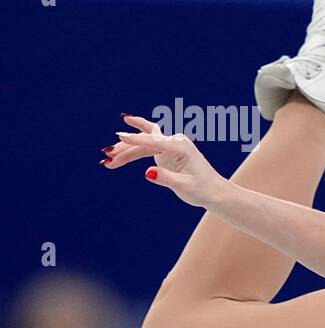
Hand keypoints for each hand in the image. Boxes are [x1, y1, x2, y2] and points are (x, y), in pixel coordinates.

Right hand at [104, 114, 228, 207]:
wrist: (214, 192)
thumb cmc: (203, 189)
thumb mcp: (185, 187)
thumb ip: (166, 179)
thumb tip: (147, 173)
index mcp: (182, 147)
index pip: (155, 141)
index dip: (136, 139)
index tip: (119, 136)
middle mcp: (175, 142)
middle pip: (145, 140)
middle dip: (126, 147)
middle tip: (107, 155)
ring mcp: (169, 146)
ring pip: (143, 144)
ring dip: (125, 151)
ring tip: (107, 162)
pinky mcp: (165, 152)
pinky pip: (145, 149)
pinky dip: (132, 153)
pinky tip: (117, 156)